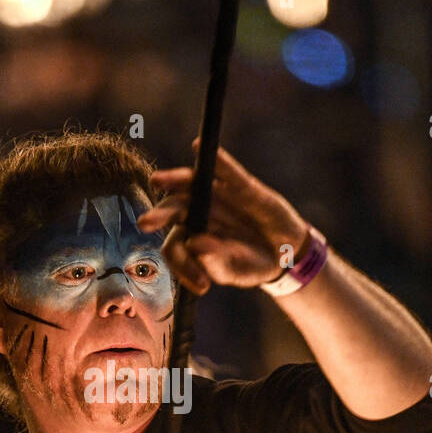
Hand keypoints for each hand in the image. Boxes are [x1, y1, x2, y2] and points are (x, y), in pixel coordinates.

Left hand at [138, 140, 309, 295]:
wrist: (286, 252)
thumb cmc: (252, 264)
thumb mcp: (237, 271)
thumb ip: (216, 263)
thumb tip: (196, 244)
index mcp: (190, 238)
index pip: (173, 246)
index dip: (181, 264)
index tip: (203, 286)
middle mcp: (197, 214)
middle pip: (172, 209)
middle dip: (158, 215)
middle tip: (145, 223)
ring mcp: (217, 196)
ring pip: (191, 184)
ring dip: (173, 179)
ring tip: (157, 180)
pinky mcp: (241, 186)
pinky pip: (226, 171)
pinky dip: (215, 160)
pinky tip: (199, 146)